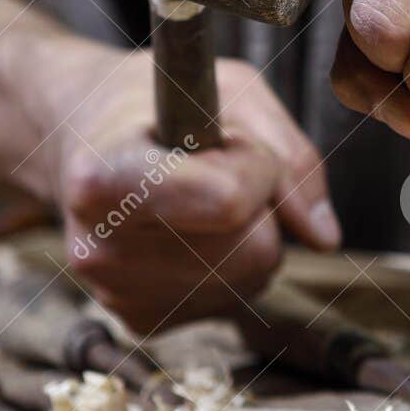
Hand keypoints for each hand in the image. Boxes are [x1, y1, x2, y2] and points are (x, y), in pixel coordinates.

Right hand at [22, 41, 339, 332]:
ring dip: (251, 234)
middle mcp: (98, 248)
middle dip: (260, 204)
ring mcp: (115, 292)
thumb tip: (324, 238)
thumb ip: (291, 156)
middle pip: (253, 249)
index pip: (228, 200)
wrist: (85, 139)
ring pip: (251, 278)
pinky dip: (233, 265)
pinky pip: (233, 300)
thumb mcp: (232, 90)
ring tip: (201, 197)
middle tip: (215, 168)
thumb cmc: (158, 105)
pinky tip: (192, 231)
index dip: (258, 167)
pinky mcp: (139, 319)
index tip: (233, 139)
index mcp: (104, 179)